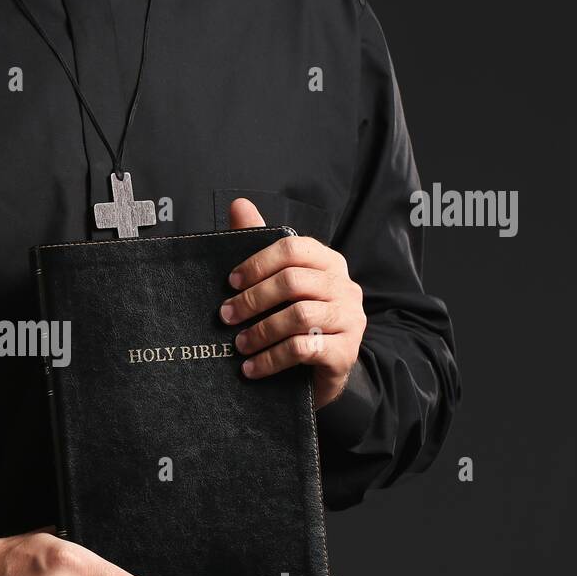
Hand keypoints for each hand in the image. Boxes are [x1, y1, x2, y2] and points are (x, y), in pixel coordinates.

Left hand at [220, 198, 365, 408]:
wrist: (322, 371)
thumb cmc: (296, 320)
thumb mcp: (277, 283)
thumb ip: (259, 245)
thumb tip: (238, 204)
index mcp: (328, 263)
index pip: (293, 248)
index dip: (257, 263)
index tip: (229, 282)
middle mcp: (344, 286)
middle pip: (293, 281)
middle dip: (253, 299)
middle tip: (226, 316)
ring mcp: (350, 319)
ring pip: (299, 315)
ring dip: (261, 331)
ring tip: (238, 345)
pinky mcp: (346, 351)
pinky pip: (304, 348)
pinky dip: (271, 358)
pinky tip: (252, 368)